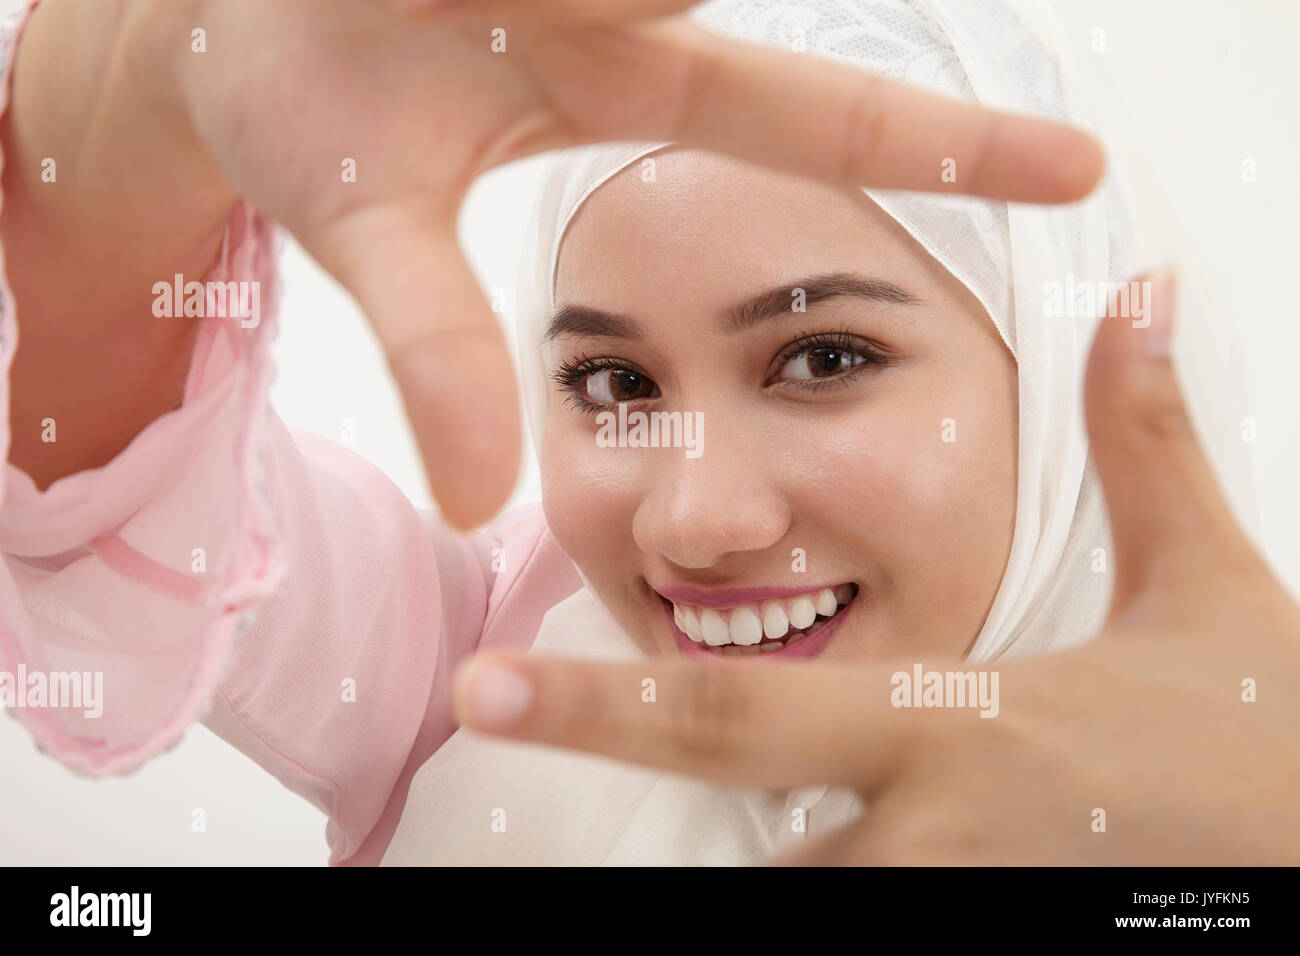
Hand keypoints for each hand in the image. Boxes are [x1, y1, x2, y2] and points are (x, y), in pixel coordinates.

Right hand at [166, 0, 1102, 526]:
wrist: (210, 30)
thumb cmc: (307, 125)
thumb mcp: (377, 239)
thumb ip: (440, 351)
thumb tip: (477, 505)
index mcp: (629, 77)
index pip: (816, 111)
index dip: (947, 142)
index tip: (1086, 169)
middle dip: (650, 0)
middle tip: (579, 39)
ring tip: (464, 32)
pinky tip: (449, 11)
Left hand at [452, 271, 1299, 862]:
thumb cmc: (1266, 737)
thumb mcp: (1206, 582)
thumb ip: (1147, 441)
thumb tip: (1137, 296)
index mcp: (949, 720)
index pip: (738, 712)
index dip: (603, 705)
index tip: (488, 687)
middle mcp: (921, 823)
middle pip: (722, 806)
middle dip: (606, 764)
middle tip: (490, 730)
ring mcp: (945, 897)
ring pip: (781, 898)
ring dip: (719, 859)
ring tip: (632, 825)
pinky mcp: (986, 933)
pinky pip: (854, 926)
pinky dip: (811, 897)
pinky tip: (786, 859)